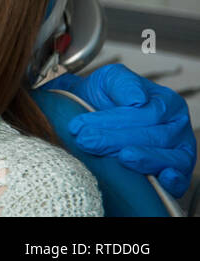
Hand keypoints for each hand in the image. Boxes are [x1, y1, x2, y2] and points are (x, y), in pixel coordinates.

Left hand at [46, 63, 196, 197]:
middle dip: (116, 139)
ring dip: (143, 159)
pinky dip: (174, 180)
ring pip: (168, 158)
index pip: (144, 113)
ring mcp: (180, 152)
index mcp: (166, 102)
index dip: (113, 120)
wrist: (94, 114)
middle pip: (153, 136)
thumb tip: (137, 99)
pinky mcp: (179, 175)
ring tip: (121, 157)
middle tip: (85, 141)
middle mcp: (177, 127)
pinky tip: (161, 180)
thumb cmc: (105, 98)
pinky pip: (182, 179)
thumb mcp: (109, 80)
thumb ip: (121, 83)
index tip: (80, 125)